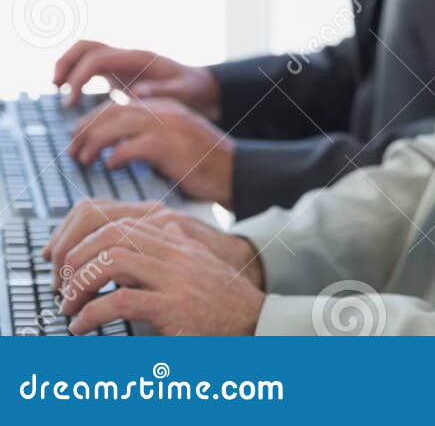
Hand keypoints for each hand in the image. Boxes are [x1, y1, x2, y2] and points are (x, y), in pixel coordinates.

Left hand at [43, 201, 264, 335]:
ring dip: (79, 285)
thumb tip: (157, 230)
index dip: (82, 241)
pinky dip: (90, 314)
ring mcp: (175, 277)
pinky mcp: (173, 306)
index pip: (118, 222)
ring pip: (111, 262)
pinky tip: (82, 327)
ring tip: (69, 306)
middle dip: (75, 259)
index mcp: (175, 240)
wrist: (256, 320)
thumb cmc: (224, 297)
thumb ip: (175, 245)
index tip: (68, 265)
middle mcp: (174, 252)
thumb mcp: (199, 263)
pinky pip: (118, 302)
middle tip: (63, 285)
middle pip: (110, 235)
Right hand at [53, 40, 221, 118]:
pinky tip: (72, 94)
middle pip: (87, 46)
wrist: (200, 86)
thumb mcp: (182, 93)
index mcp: (139, 58)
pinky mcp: (119, 71)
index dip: (80, 76)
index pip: (98, 58)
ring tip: (59, 90)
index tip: (72, 100)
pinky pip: (90, 65)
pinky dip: (76, 74)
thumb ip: (160, 92)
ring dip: (67, 65)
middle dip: (66, 62)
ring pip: (85, 52)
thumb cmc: (192, 89)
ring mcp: (122, 61)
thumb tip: (136, 92)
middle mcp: (127, 55)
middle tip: (57, 88)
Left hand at [68, 98, 234, 206]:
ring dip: (91, 144)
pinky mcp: (166, 146)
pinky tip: (111, 167)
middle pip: (109, 112)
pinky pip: (127, 148)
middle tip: (72, 151)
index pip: (116, 106)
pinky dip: (113, 157)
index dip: (91, 121)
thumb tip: (114, 148)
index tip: (78, 138)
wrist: (236, 171)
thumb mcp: (176, 140)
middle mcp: (163, 110)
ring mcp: (165, 126)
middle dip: (84, 131)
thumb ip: (150, 135)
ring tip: (83, 159)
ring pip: (112, 126)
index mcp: (165, 106)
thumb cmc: (205, 163)